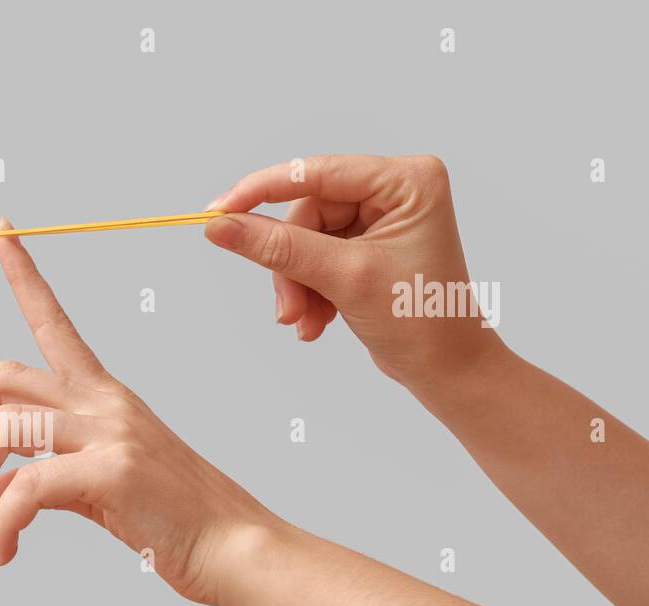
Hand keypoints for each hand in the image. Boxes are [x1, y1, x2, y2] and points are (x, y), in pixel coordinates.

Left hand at [0, 218, 277, 605]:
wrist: (238, 551)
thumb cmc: (176, 523)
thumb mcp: (100, 489)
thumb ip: (47, 475)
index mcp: (105, 397)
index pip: (54, 321)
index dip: (24, 274)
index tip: (0, 231)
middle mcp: (105, 402)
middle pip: (1, 376)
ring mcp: (110, 433)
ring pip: (4, 430)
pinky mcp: (112, 472)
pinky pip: (25, 489)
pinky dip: (2, 525)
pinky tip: (3, 553)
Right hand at [205, 154, 509, 390]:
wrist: (448, 371)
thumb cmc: (419, 320)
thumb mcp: (342, 278)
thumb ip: (278, 248)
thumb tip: (221, 227)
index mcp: (406, 180)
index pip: (316, 173)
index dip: (260, 192)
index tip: (217, 213)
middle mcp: (395, 190)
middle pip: (307, 213)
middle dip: (290, 266)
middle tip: (286, 311)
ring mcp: (380, 218)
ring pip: (304, 240)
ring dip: (297, 285)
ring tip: (303, 322)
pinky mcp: (367, 246)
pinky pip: (315, 257)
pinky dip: (309, 291)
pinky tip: (317, 321)